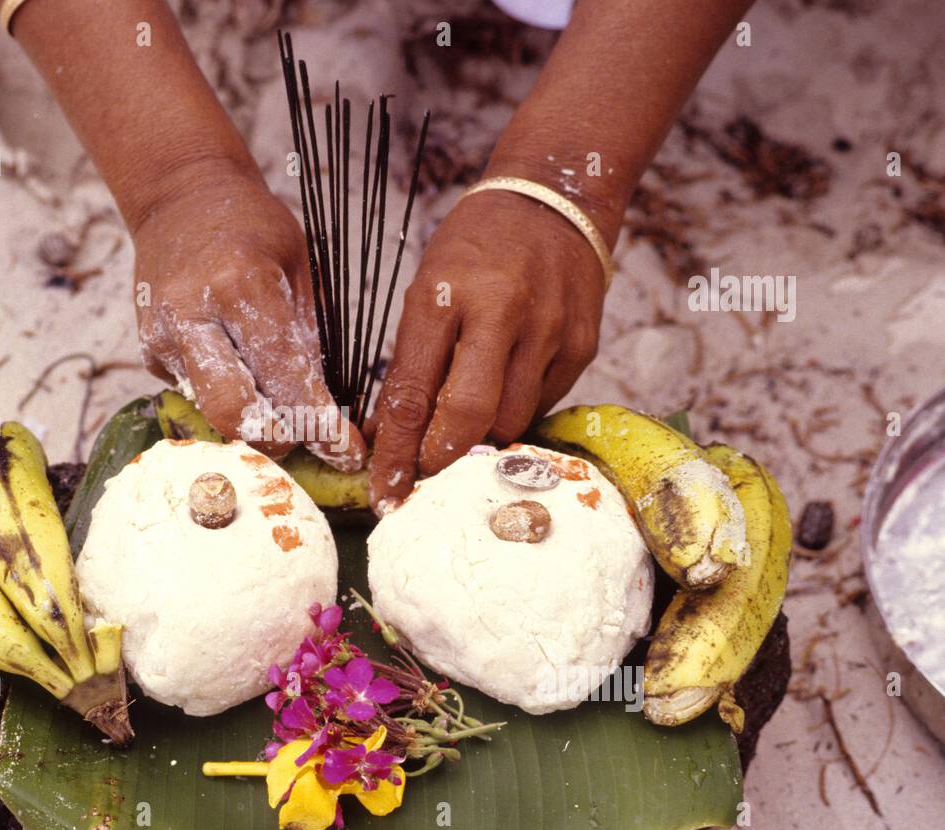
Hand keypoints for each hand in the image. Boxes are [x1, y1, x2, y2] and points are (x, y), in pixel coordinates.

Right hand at [132, 161, 364, 469]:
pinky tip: (239, 367)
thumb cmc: (252, 228)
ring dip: (252, 422)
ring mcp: (162, 337)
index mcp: (240, 287)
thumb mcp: (299, 268)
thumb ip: (309, 340)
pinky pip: (196, 395)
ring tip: (279, 404)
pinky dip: (227, 395)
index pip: (286, 380)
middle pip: (234, 415)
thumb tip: (330, 415)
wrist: (178, 198)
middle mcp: (192, 317)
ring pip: (211, 414)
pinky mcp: (148, 352)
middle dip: (277, 439)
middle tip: (307, 434)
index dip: (321, 425)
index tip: (348, 450)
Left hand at [367, 189, 608, 513]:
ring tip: (467, 419)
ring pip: (510, 422)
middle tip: (425, 473)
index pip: (413, 393)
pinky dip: (516, 410)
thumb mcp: (426, 289)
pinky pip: (542, 404)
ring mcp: (549, 330)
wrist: (553, 201)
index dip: (396, 452)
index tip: (385, 491)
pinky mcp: (582, 345)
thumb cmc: (474, 250)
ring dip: (481, 435)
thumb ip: (412, 363)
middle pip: (468, 418)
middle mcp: (501, 313)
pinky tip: (506, 387)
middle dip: (441, 458)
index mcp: (445, 296)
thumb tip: (388, 435)